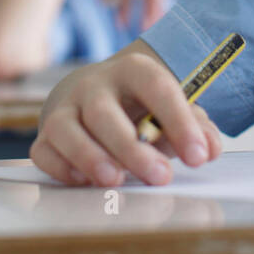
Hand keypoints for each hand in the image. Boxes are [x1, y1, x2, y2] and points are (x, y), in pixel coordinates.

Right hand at [31, 45, 223, 185]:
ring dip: (89, 156)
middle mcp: (94, 86)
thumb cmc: (140, 108)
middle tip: (161, 177)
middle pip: (105, 112)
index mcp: (133, 71)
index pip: (157, 87)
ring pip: (66, 129)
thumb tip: (210, 149)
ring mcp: (65, 109)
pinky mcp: (46, 136)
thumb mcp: (171, 110)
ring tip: (116, 181)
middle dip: (132, 148)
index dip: (179, 121)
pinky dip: (60, 168)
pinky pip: (44, 152)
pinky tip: (84, 182)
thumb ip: (197, 128)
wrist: (93, 94)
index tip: (198, 156)